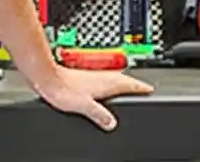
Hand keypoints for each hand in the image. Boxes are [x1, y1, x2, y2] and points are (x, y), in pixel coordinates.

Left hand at [31, 66, 153, 130]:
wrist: (48, 78)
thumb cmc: (63, 88)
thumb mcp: (86, 106)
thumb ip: (100, 115)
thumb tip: (112, 124)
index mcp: (106, 82)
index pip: (131, 84)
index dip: (142, 88)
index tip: (151, 90)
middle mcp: (102, 77)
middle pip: (124, 80)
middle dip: (134, 85)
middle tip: (143, 90)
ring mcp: (93, 76)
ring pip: (114, 79)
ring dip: (122, 84)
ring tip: (127, 90)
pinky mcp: (85, 78)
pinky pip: (104, 81)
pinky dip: (109, 86)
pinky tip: (104, 92)